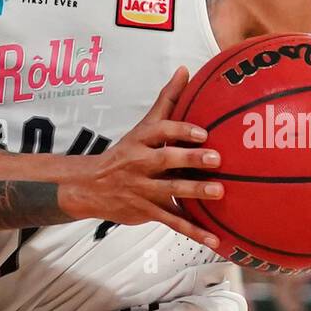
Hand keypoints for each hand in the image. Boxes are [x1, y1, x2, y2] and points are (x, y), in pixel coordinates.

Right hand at [63, 67, 222, 249]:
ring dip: (194, 193)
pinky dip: (194, 232)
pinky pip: (172, 222)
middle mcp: (141, 163)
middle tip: (216, 159)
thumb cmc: (127, 152)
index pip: (160, 131)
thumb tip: (186, 70)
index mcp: (141, 140)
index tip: (203, 132)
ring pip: (169, 191)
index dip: (181, 131)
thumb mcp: (143, 126)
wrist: (91, 186)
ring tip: (218, 193)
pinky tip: (215, 240)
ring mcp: (143, 189)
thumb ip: (167, 99)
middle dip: (190, 160)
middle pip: (166, 159)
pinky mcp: (147, 212)